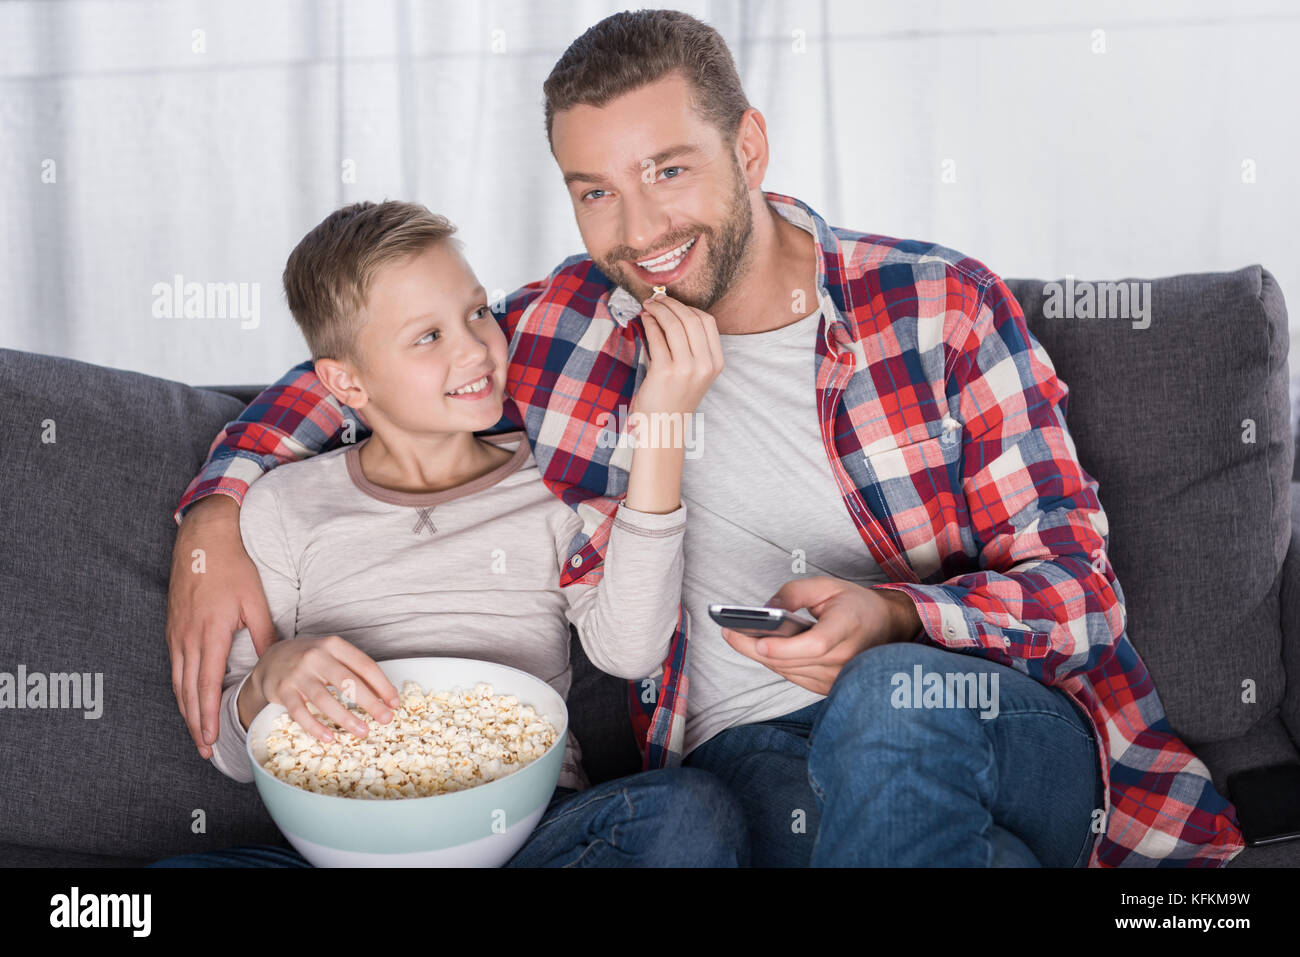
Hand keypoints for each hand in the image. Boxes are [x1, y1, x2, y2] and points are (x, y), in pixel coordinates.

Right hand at [166, 495, 275, 758]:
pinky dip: (180, 689)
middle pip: (189, 692)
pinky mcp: (173, 628)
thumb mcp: (254, 601)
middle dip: (196, 723)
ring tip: (196, 733)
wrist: (201, 541)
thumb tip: (277, 663)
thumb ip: (264, 635)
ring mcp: (177, 634)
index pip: (207, 686)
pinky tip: (186, 700)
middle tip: (204, 749)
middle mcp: (188, 639)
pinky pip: (175, 667)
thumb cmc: (231, 568)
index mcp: (210, 635)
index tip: (213, 739)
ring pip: (178, 682)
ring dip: (186, 711)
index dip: (209, 716)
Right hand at [241, 636, 400, 740]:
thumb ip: (357, 671)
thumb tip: (387, 695)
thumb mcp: (334, 656)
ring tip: (362, 732)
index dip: (382, 685)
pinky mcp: (283, 690)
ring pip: (324, 699)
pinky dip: (315, 727)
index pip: (365, 665)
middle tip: (386, 719)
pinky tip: (329, 738)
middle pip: (347, 682)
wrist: (272, 659)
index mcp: (334, 645)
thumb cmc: (311, 660)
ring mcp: (298, 674)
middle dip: (370, 703)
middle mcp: (316, 656)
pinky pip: (300, 713)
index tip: (394, 703)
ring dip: (345, 718)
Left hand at [630, 293, 723, 424]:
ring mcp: (685, 369)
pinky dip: (649, 324)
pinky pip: (656, 338)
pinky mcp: (665, 372)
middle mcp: (704, 365)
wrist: (663, 427)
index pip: (707, 322)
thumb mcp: (694, 372)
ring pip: (673, 325)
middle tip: (656, 299)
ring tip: (648, 306)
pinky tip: (644, 320)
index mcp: (716, 363)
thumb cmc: (675, 397)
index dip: (688, 307)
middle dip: (671, 304)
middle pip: (690, 319)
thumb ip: (691, 346)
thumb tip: (673, 311)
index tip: (673, 303)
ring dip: (658, 310)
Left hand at [719, 577, 922, 695]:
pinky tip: (758, 648)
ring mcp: (838, 677)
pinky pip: (794, 677)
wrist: (886, 628)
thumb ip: (796, 592)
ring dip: (761, 656)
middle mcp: (846, 658)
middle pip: (793, 661)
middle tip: (728, 631)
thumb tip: (767, 610)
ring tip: (736, 636)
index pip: (817, 645)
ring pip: (788, 671)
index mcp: (849, 627)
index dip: (786, 647)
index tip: (760, 641)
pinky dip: (775, 663)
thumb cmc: (855, 605)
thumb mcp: (828, 586)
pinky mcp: (828, 687)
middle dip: (755, 648)